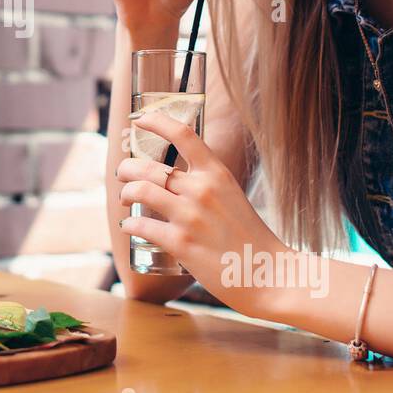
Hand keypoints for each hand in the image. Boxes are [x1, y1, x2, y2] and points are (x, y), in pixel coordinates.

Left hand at [117, 110, 295, 318]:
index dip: (156, 121)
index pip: (183, 134)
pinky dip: (129, 224)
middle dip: (127, 168)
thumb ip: (207, 184)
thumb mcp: (232, 196)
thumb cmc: (250, 237)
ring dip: (125, 192)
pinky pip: (141, 225)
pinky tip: (129, 226)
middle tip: (124, 174)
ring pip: (140, 190)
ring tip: (124, 198)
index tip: (141, 119)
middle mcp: (202, 190)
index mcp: (217, 174)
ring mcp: (190, 217)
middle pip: (148, 166)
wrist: (269, 274)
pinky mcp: (181, 244)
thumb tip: (177, 179)